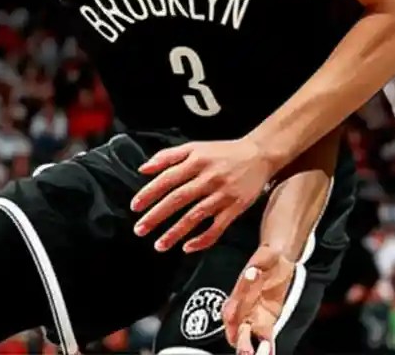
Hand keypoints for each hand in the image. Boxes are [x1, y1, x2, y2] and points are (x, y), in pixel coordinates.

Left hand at [130, 138, 274, 252]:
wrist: (259, 154)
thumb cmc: (224, 152)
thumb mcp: (195, 146)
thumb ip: (167, 156)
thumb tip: (143, 169)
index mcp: (196, 161)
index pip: (168, 179)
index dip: (150, 193)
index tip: (135, 207)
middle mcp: (209, 177)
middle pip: (178, 199)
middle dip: (156, 216)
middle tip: (140, 230)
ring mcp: (223, 194)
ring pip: (195, 216)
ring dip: (175, 232)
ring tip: (159, 245)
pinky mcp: (236, 208)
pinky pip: (217, 228)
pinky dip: (202, 239)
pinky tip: (187, 247)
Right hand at [221, 245, 293, 354]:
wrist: (279, 260)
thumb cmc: (268, 258)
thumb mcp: (264, 256)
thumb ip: (257, 263)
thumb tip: (252, 270)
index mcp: (238, 293)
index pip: (231, 307)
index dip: (231, 315)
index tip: (232, 321)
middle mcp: (242, 309)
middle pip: (236, 328)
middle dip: (240, 340)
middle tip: (245, 349)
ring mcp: (254, 318)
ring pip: (247, 338)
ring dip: (249, 348)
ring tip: (261, 352)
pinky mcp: (266, 323)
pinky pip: (264, 339)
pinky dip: (267, 349)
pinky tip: (269, 353)